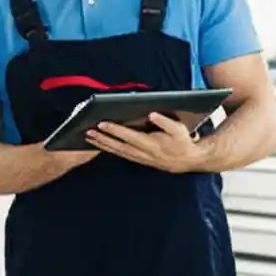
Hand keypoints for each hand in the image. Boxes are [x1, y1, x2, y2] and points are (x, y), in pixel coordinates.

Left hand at [85, 113, 206, 173]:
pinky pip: (120, 154)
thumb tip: (152, 114)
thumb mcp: (179, 130)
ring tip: (88, 136)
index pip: (129, 136)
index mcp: (151, 144)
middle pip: (118, 145)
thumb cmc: (183, 142)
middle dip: (102, 138)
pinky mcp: (138, 160)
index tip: (102, 123)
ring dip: (102, 144)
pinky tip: (100, 144)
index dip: (115, 130)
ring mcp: (139, 158)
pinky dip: (109, 149)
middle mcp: (143, 153)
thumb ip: (165, 122)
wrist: (188, 161)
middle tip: (87, 131)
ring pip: (117, 151)